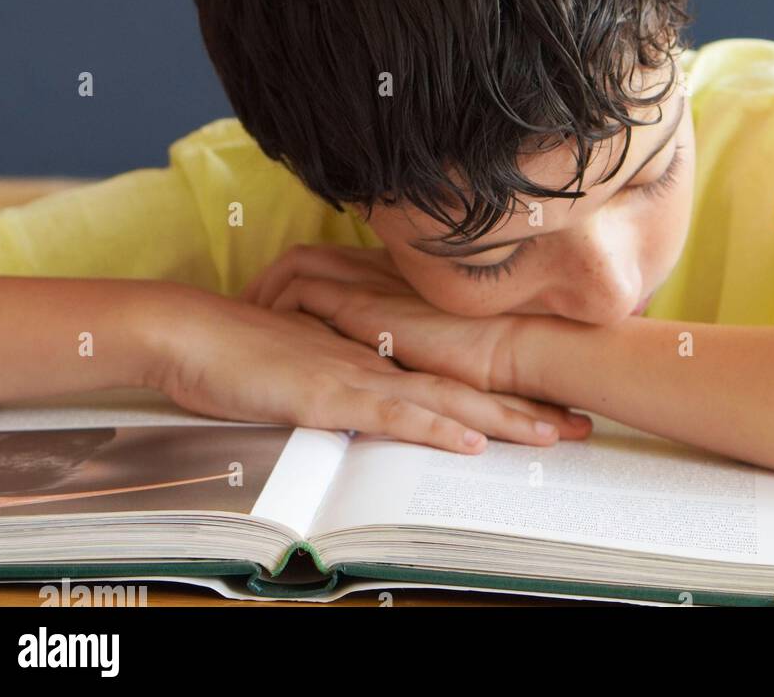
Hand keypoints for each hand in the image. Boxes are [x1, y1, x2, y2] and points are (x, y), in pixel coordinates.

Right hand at [144, 280, 587, 452]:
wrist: (193, 333)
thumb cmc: (241, 355)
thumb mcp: (303, 373)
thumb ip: (341, 382)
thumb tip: (368, 402)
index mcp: (375, 359)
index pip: (451, 380)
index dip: (502, 395)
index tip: (549, 407)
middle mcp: (379, 363)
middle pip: (465, 388)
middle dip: (525, 409)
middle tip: (580, 425)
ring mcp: (358, 376)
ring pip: (444, 400)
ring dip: (500, 418)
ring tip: (551, 433)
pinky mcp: (330, 394)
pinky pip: (392, 415)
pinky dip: (435, 428)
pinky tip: (470, 439)